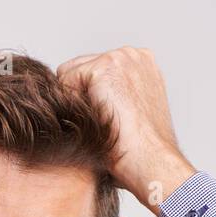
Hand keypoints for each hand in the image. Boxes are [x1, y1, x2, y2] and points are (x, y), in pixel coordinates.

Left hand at [56, 47, 195, 211]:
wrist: (150, 161)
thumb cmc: (141, 152)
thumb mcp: (130, 117)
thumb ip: (113, 99)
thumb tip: (86, 105)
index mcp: (142, 64)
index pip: (93, 71)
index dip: (87, 99)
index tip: (101, 122)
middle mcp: (132, 55)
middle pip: (78, 69)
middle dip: (79, 97)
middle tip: (97, 126)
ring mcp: (120, 58)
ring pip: (69, 75)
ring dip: (75, 103)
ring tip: (97, 124)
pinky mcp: (104, 68)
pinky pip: (66, 82)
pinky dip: (71, 106)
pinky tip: (93, 121)